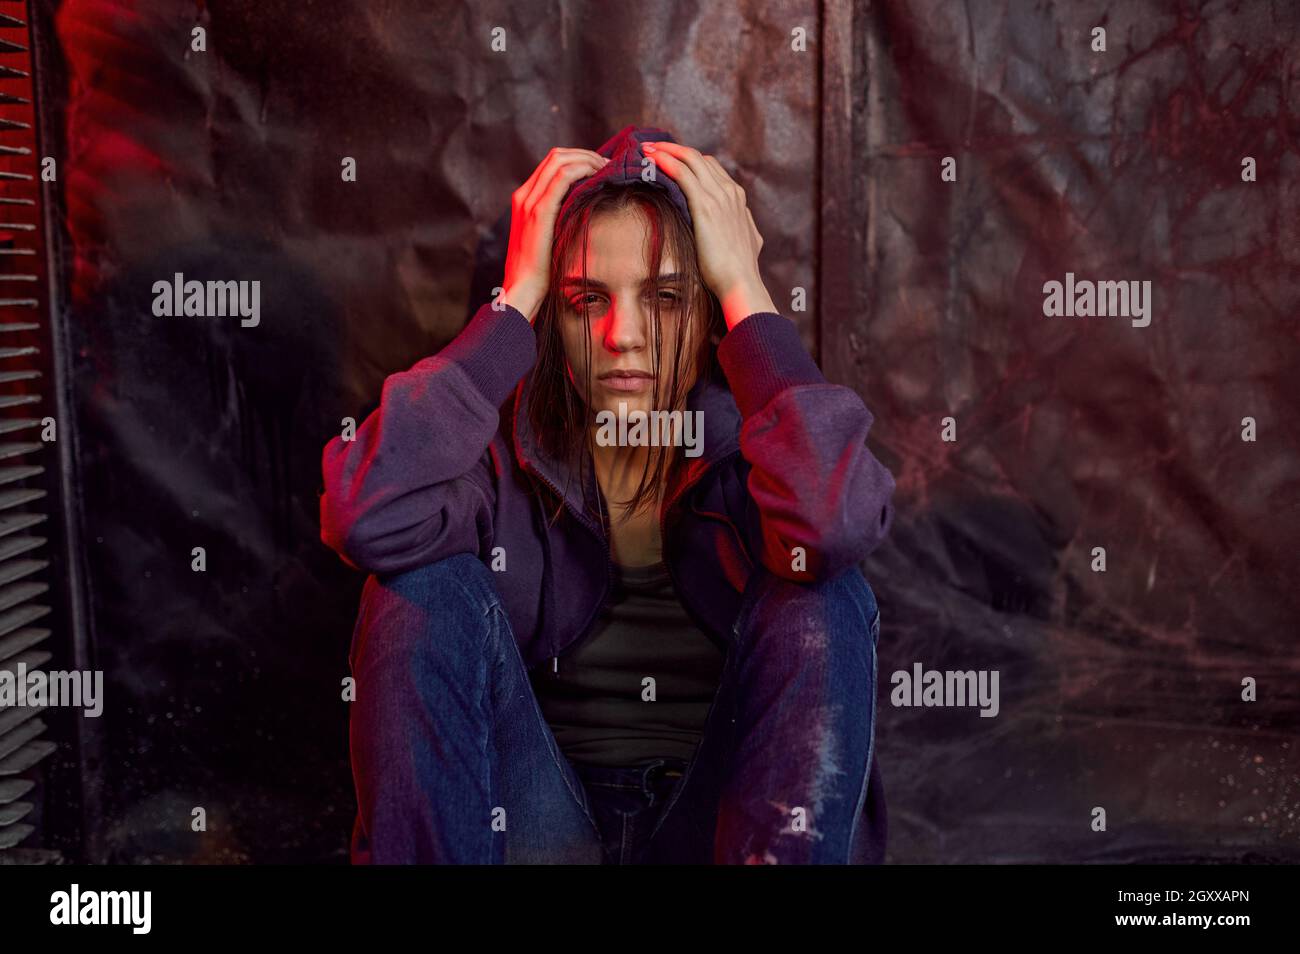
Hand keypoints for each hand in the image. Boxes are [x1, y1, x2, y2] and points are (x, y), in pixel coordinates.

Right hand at [499, 147, 607, 321]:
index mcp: (524, 199)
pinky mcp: (538, 211)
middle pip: (556, 156)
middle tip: (609, 165)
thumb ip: (560, 220)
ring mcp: (529, 201)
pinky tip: (598, 176)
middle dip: (586, 155)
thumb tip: (585, 211)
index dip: (579, 159)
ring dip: (588, 159)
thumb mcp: (549, 239)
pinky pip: (562, 177)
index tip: (601, 169)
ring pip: (559, 160)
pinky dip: (582, 169)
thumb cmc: (541, 270)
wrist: (523, 288)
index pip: (552, 163)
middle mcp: (524, 195)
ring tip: (608, 169)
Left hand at [642, 140, 775, 329]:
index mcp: (737, 198)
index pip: (710, 167)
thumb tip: (734, 223)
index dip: (687, 160)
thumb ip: (739, 224)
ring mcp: (719, 196)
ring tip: (645, 148)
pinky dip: (666, 161)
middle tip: (650, 147)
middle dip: (673, 149)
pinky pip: (683, 173)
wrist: (740, 282)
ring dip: (665, 150)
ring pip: (690, 159)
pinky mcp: (706, 205)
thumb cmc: (739, 270)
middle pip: (699, 158)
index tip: (666, 159)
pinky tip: (651, 158)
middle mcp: (729, 191)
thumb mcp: (746, 241)